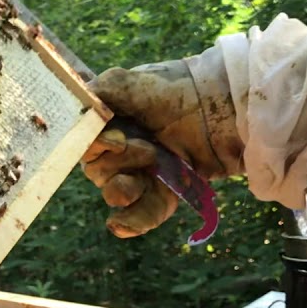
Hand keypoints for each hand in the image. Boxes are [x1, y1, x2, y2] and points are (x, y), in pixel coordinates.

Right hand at [84, 59, 241, 236]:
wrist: (226, 108)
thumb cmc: (179, 90)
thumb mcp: (133, 81)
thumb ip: (101, 90)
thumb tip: (79, 105)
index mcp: (110, 123)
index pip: (86, 143)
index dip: (96, 146)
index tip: (118, 140)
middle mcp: (122, 150)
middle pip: (99, 171)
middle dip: (119, 164)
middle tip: (149, 150)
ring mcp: (142, 173)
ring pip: (116, 194)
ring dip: (123, 192)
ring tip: (138, 184)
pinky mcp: (164, 193)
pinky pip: (141, 214)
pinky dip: (131, 222)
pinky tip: (120, 225)